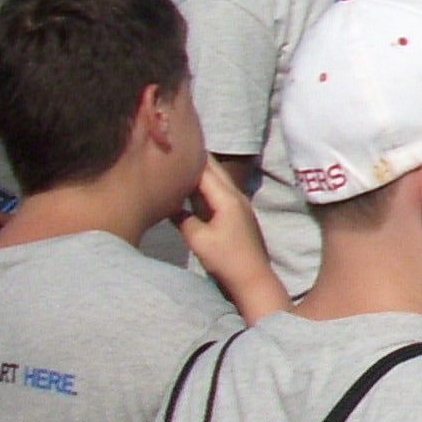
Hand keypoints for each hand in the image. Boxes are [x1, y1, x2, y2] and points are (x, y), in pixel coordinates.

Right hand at [177, 157, 285, 319]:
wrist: (252, 277)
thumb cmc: (226, 259)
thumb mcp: (198, 239)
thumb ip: (182, 218)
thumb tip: (169, 204)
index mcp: (227, 198)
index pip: (205, 169)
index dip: (188, 157)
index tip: (172, 144)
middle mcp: (236, 197)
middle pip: (214, 170)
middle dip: (195, 158)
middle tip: (174, 146)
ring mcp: (238, 205)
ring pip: (217, 181)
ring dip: (200, 171)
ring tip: (178, 162)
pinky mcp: (237, 215)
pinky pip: (218, 192)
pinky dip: (204, 186)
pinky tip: (191, 188)